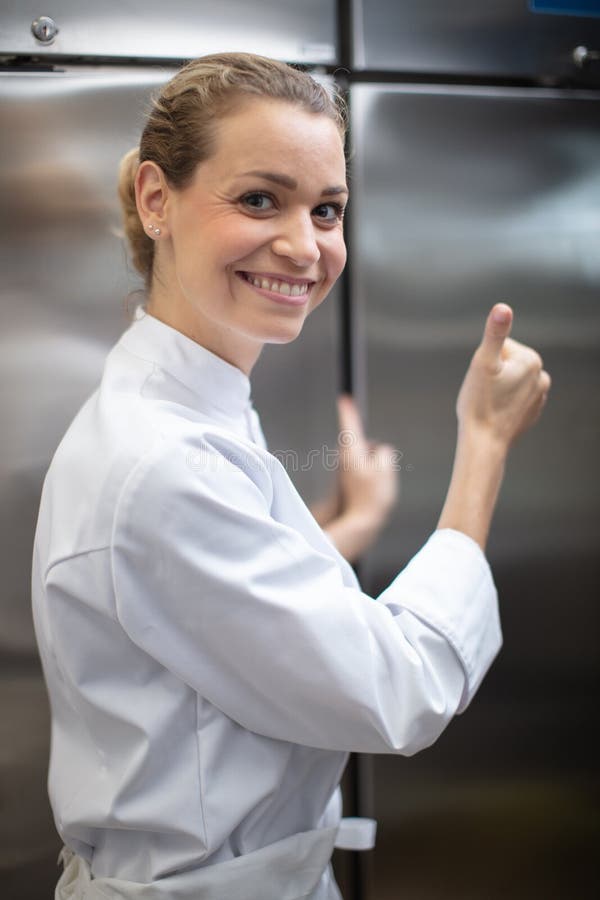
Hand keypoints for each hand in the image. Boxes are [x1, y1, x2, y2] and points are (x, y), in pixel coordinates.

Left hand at [336, 394, 398, 526]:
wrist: (360, 524)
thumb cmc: (372, 497)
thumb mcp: (386, 468)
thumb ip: (384, 453)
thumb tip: (380, 450)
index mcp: (352, 452)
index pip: (349, 426)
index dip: (348, 411)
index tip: (344, 397)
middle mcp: (345, 460)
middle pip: (362, 444)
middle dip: (373, 450)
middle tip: (380, 472)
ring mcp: (346, 472)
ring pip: (366, 459)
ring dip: (374, 466)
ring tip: (377, 486)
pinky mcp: (350, 482)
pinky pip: (366, 472)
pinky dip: (372, 477)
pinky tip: (374, 493)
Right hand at [456, 303, 550, 451]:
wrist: (485, 443)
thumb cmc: (480, 403)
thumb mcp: (482, 363)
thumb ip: (494, 333)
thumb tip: (502, 307)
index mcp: (531, 360)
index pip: (498, 347)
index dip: (484, 362)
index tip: (482, 379)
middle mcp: (541, 376)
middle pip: (504, 364)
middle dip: (491, 374)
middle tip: (483, 392)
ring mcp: (538, 396)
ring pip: (508, 381)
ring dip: (496, 388)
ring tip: (488, 403)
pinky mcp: (532, 412)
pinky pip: (513, 398)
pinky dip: (502, 402)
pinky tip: (495, 413)